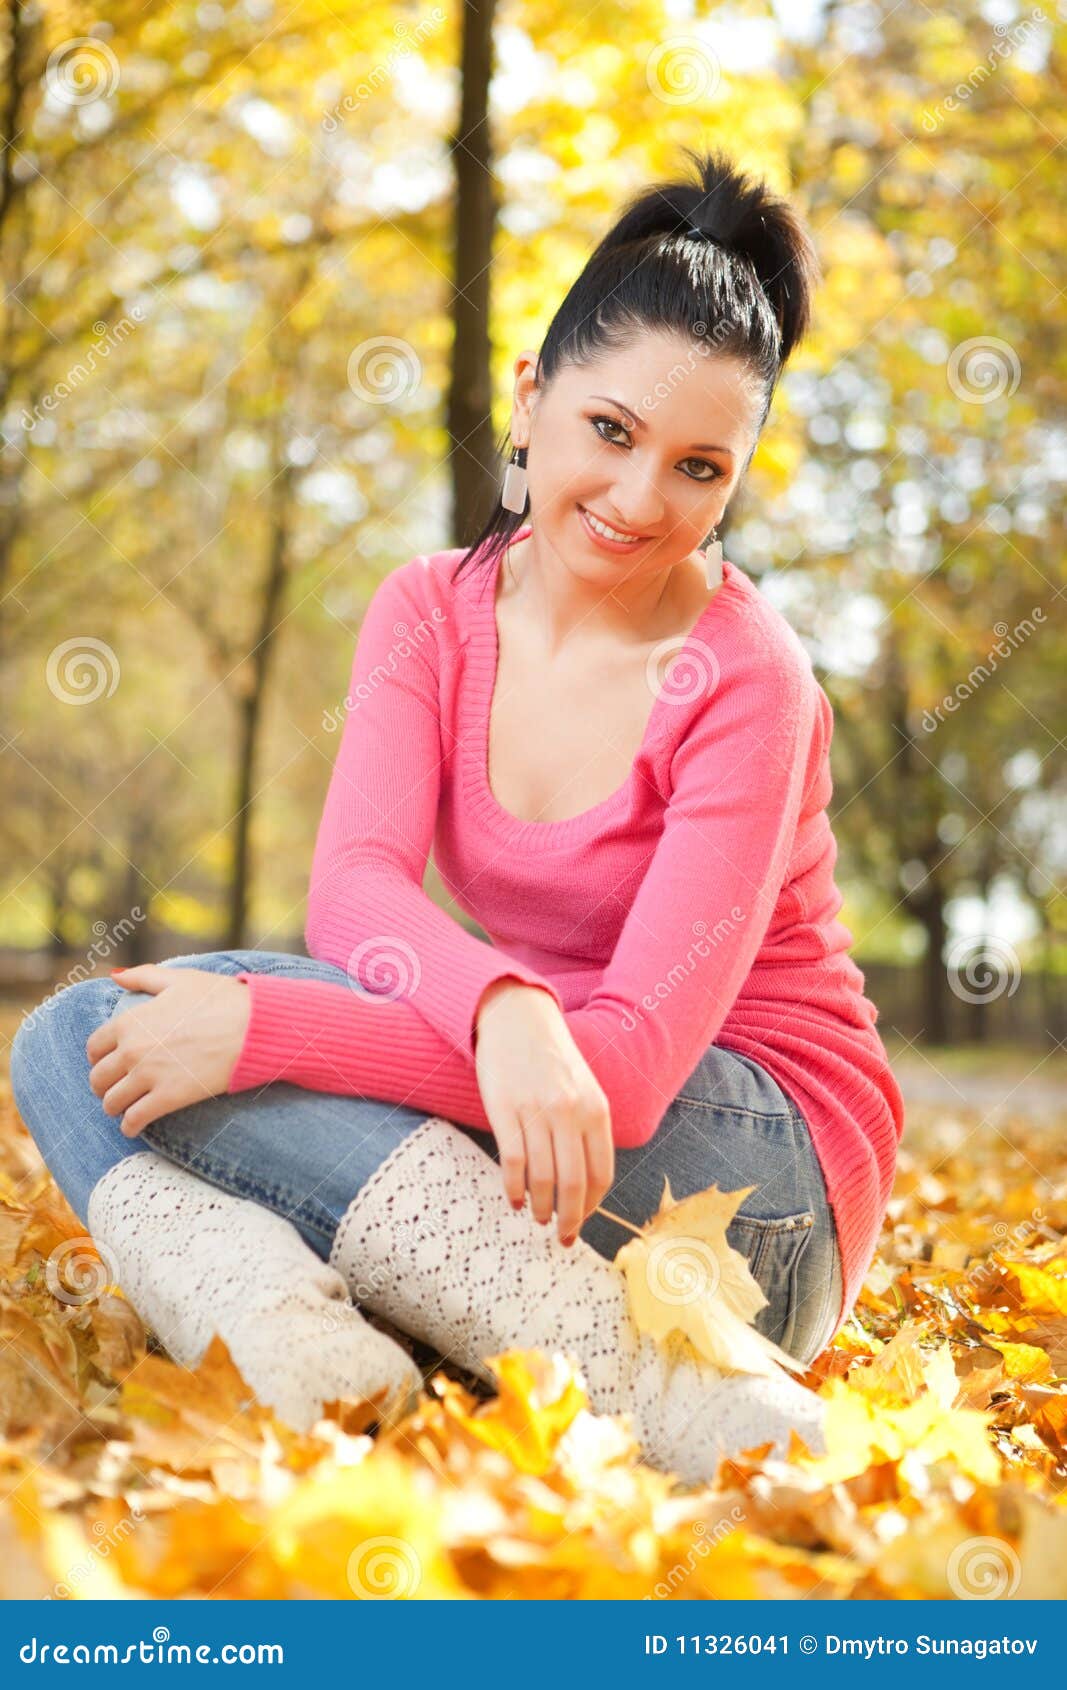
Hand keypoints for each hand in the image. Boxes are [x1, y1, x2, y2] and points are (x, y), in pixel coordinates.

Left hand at [86, 964, 251, 1136]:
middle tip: (115, 1088)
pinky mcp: (168, 1098)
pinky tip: (134, 1127)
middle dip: (103, 1085)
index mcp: (130, 1021)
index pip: (94, 1047)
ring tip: (125, 1108)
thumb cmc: (220, 998)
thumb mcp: (179, 979)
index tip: (107, 1062)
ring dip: (115, 1107)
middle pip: (98, 1078)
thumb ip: (143, 976)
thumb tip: (115, 976)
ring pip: (112, 1102)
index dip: (98, 1057)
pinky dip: (129, 1127)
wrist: (253, 1025)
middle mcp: (131, 1050)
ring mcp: (148, 1076)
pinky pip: (134, 1120)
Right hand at [473, 981, 613, 1246]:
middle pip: (573, 1184)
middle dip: (568, 1219)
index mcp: (596, 1110)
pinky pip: (513, 1161)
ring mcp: (537, 1112)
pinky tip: (514, 1199)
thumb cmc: (552, 1060)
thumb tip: (584, 1183)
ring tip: (536, 1218)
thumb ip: (589, 1129)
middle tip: (561, 1238)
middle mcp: (570, 1113)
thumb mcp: (585, 1089)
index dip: (590, 1206)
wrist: (518, 1018)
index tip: (580, 1222)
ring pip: (543, 1178)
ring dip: (541, 1208)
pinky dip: (514, 1188)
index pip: (600, 1173)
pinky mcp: (505, 1110)